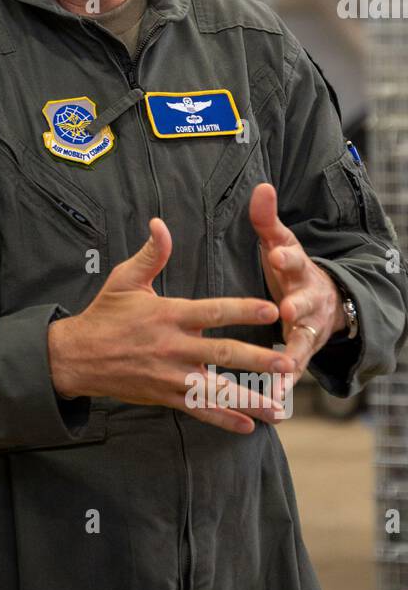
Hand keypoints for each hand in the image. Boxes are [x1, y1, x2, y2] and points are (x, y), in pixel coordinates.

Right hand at [47, 217, 292, 433]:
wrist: (76, 357)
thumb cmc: (104, 315)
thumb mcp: (124, 280)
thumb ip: (151, 254)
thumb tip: (161, 224)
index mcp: (168, 315)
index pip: (212, 312)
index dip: (242, 310)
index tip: (270, 310)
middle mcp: (172, 347)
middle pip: (222, 355)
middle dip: (257, 361)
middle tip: (287, 364)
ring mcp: (170, 375)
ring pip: (215, 389)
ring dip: (249, 399)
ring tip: (278, 407)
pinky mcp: (165, 395)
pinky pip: (198, 410)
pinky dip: (222, 420)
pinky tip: (247, 426)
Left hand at [249, 182, 344, 383]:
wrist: (327, 303)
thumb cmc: (291, 270)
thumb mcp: (281, 243)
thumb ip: (268, 220)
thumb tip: (262, 187)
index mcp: (298, 271)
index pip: (293, 260)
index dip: (286, 256)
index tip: (276, 253)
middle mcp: (307, 301)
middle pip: (303, 302)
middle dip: (296, 306)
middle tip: (288, 310)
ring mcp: (308, 329)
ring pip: (302, 343)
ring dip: (293, 356)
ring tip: (283, 370)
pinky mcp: (302, 354)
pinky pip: (293, 372)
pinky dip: (285, 386)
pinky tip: (275, 402)